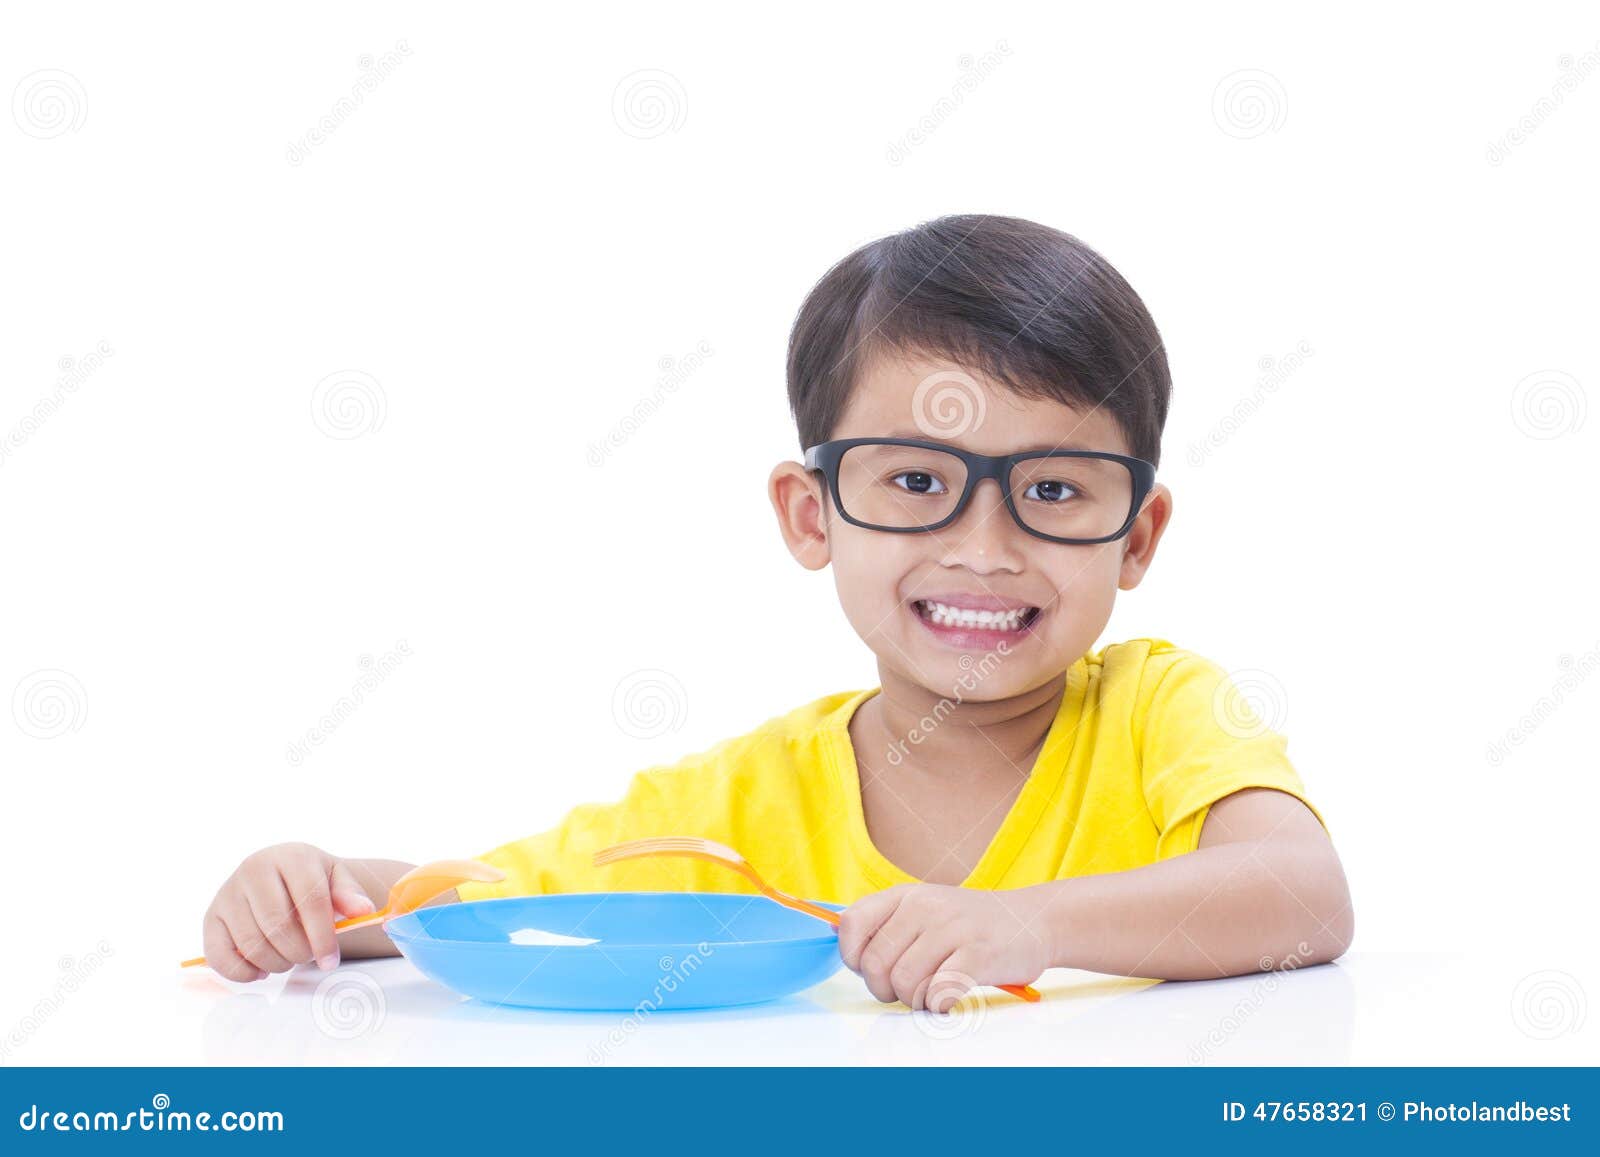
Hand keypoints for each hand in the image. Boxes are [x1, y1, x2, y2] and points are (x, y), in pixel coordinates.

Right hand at [201, 842, 375, 980]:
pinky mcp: (210, 917)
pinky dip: (244, 973)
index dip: (323, 937)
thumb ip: (349, 894)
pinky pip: (220, 957)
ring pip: (252, 944)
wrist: (279, 873)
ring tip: (289, 958)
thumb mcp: (336, 878)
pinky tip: (262, 969)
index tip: (331, 960)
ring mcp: (227, 893)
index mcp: (290, 857)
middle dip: (299, 952)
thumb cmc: (310, 879)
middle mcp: (253, 869)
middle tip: (309, 956)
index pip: (310, 902)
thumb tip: (363, 910)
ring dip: (276, 963)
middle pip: (278, 926)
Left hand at [837, 883, 1053, 1010]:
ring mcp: (952, 928)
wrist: (1034, 920)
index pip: (851, 924)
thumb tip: (852, 958)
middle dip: (886, 990)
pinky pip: (938, 993)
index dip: (854, 958)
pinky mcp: (978, 954)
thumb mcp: (925, 911)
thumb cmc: (971, 926)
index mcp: (905, 895)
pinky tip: (951, 997)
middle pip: (876, 964)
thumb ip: (888, 928)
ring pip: (905, 983)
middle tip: (908, 990)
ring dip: (916, 1000)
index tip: (874, 969)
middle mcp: (924, 906)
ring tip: (933, 992)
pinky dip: (939, 1004)